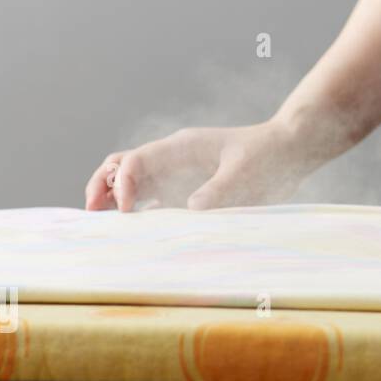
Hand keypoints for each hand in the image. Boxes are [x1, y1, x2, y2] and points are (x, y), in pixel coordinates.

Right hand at [83, 119, 319, 211]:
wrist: (289, 149)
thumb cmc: (267, 153)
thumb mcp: (244, 172)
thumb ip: (218, 189)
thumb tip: (190, 209)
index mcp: (180, 146)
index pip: (135, 161)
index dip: (121, 184)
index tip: (125, 211)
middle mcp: (173, 158)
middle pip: (122, 167)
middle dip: (102, 186)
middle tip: (91, 214)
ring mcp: (179, 173)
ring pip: (134, 183)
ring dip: (114, 200)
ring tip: (101, 225)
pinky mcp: (189, 190)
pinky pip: (156, 199)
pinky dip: (139, 213)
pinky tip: (134, 233)